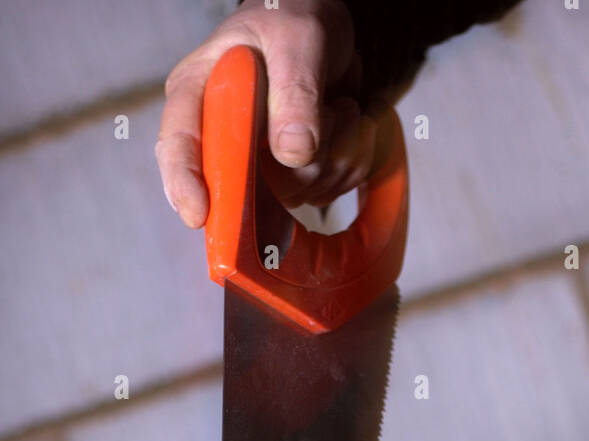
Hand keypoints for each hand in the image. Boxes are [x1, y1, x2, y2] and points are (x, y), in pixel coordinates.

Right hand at [156, 0, 374, 226]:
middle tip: (329, 112)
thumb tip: (293, 153)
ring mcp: (258, 166)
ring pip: (297, 193)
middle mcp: (223, 138)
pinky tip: (345, 124)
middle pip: (248, 187)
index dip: (183, 183)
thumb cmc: (293, 19)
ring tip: (337, 106)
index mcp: (199, 94)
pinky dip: (349, 161)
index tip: (197, 214)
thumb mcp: (297, 38)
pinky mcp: (291, 179)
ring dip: (335, 155)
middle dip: (299, 165)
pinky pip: (326, 192)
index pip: (178, 144)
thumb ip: (295, 91)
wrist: (328, 31)